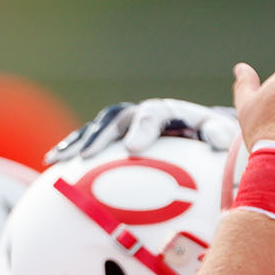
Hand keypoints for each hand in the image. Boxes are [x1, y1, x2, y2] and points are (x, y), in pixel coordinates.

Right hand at [45, 99, 238, 163]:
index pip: (153, 115)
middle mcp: (143, 113)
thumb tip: (217, 140)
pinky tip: (52, 163)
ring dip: (79, 143)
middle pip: (117, 120)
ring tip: (60, 160)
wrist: (204, 136)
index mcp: (169, 111)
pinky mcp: (115, 138)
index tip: (133, 147)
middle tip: (87, 156)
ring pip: (97, 129)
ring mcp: (126, 125)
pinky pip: (89, 140)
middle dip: (101, 137)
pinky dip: (72, 149)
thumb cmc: (214, 139)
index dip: (143, 129)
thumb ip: (220, 135)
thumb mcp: (222, 135)